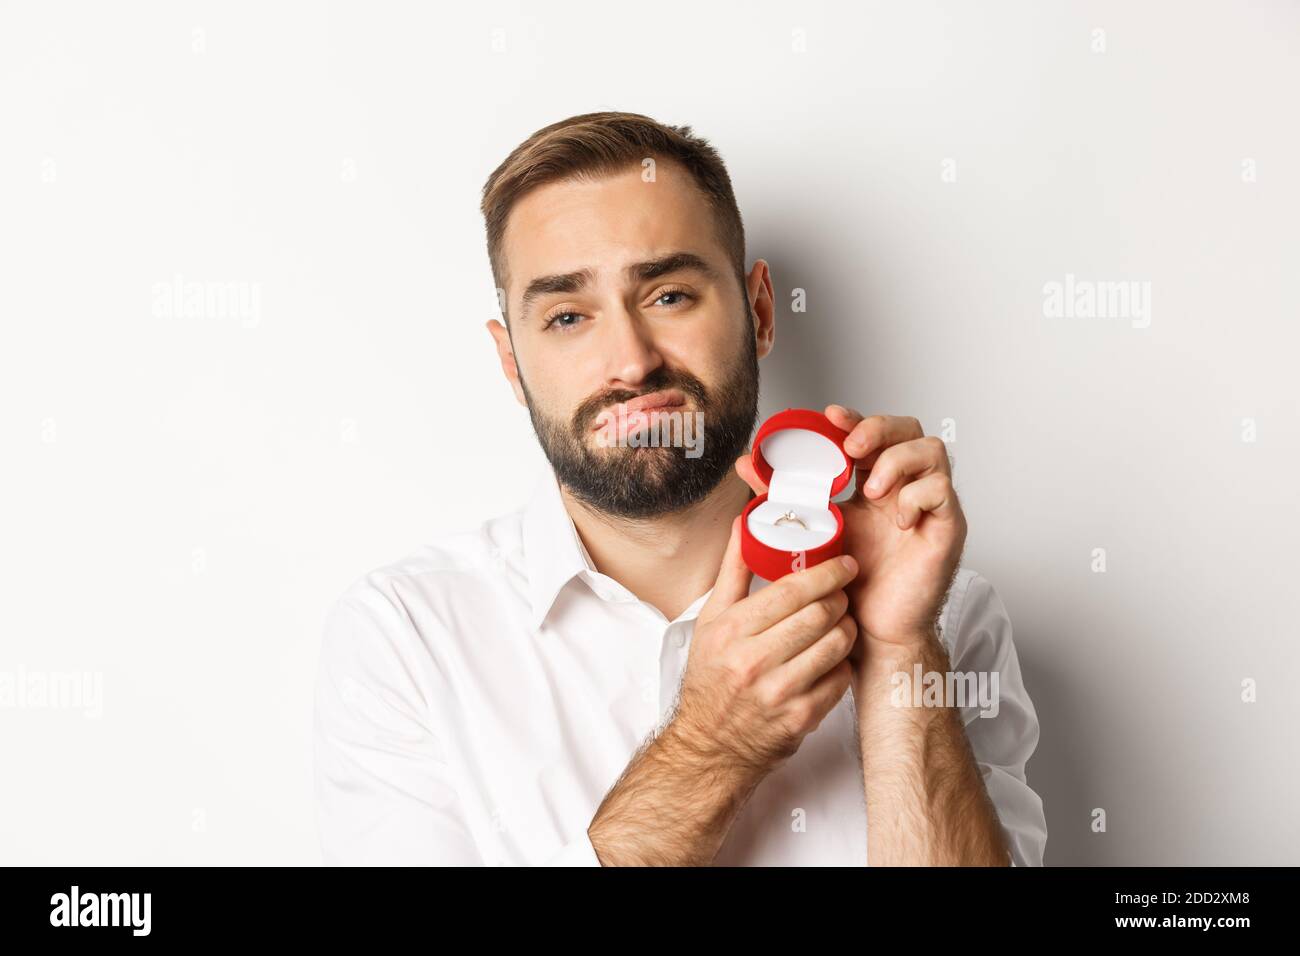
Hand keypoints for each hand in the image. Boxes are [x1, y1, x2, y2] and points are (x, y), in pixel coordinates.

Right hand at [673, 516, 859, 770]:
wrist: (710, 744)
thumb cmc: (712, 677)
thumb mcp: (711, 621)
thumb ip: (733, 571)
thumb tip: (744, 522)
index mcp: (732, 631)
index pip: (790, 592)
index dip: (825, 574)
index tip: (844, 563)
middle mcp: (753, 661)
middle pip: (818, 616)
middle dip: (839, 599)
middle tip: (844, 593)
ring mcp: (778, 692)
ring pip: (835, 646)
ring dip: (846, 629)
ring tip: (842, 622)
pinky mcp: (799, 718)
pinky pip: (839, 680)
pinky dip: (843, 664)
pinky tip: (834, 657)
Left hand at [735, 407, 964, 649]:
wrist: (867, 629)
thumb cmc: (847, 584)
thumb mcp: (811, 529)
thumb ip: (783, 495)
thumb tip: (746, 464)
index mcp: (873, 483)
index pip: (874, 432)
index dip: (856, 418)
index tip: (830, 416)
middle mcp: (904, 488)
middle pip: (908, 429)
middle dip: (879, 428)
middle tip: (852, 448)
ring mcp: (928, 506)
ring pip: (931, 450)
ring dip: (896, 460)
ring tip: (870, 490)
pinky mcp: (946, 528)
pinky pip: (943, 491)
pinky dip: (918, 495)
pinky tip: (896, 518)